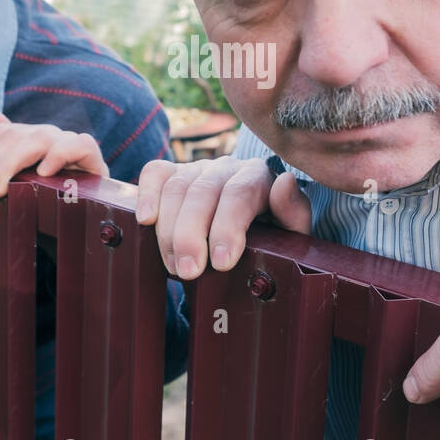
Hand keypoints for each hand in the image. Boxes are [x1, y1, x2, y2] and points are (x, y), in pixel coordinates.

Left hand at [0, 110, 107, 206]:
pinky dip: (60, 155)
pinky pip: (79, 144)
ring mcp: (68, 142)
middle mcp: (46, 135)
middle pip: (12, 136)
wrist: (87, 208)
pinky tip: (43, 174)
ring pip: (38, 139)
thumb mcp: (20, 179)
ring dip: (10, 165)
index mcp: (26, 138)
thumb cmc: (47, 196)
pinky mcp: (91, 155)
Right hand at [135, 156, 311, 279]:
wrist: (250, 238)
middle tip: (189, 272)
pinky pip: (155, 173)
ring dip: (170, 230)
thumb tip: (284, 182)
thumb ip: (293, 212)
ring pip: (177, 188)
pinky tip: (146, 221)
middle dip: (192, 234)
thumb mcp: (291, 234)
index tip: (221, 263)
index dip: (228, 227)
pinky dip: (147, 194)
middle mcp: (228, 167)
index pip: (241, 193)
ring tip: (174, 267)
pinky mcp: (173, 174)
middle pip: (204, 191)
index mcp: (259, 177)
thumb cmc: (272, 238)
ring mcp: (198, 169)